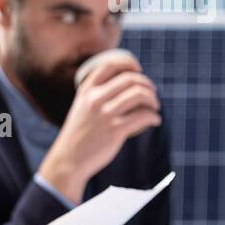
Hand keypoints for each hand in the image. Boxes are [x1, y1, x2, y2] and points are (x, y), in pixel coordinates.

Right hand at [37, 54, 160, 203]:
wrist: (69, 160)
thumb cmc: (80, 134)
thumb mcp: (82, 108)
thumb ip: (97, 96)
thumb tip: (126, 88)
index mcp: (86, 91)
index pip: (109, 65)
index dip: (127, 64)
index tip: (138, 69)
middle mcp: (95, 99)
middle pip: (130, 79)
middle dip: (146, 84)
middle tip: (152, 93)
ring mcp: (105, 114)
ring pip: (139, 95)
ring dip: (153, 100)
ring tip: (155, 107)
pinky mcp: (115, 129)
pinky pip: (143, 116)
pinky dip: (154, 117)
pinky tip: (155, 121)